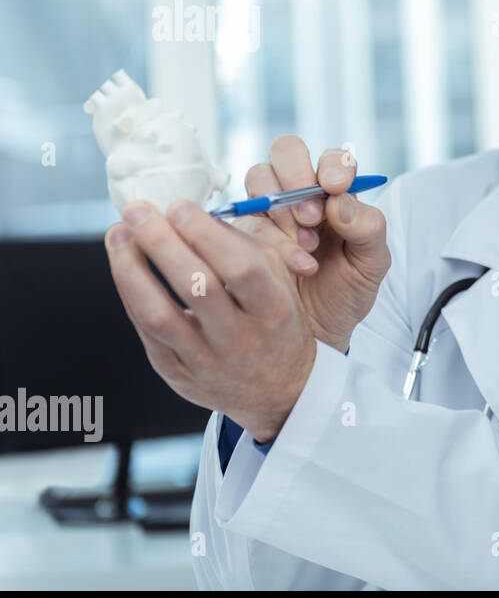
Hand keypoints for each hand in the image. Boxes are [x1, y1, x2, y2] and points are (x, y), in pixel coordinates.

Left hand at [105, 200, 319, 442]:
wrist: (279, 391)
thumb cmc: (277, 324)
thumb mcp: (282, 283)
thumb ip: (246, 246)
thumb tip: (193, 215)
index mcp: (275, 310)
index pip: (240, 269)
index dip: (205, 234)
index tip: (179, 206)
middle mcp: (242, 339)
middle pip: (196, 287)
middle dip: (161, 241)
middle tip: (138, 210)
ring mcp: (207, 360)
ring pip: (159, 313)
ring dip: (131, 268)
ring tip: (119, 235)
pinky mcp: (176, 374)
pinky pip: (145, 331)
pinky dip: (130, 292)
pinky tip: (124, 264)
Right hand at [237, 136, 390, 353]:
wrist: (319, 331)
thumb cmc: (348, 290)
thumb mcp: (372, 263)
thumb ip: (367, 227)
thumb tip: (340, 201)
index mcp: (337, 192)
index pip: (332, 157)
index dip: (332, 165)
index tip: (336, 187)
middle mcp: (301, 193)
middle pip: (286, 151)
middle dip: (297, 177)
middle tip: (312, 216)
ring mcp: (269, 210)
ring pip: (259, 178)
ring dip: (280, 209)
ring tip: (306, 247)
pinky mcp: (244, 232)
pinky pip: (241, 218)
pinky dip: (265, 238)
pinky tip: (291, 264)